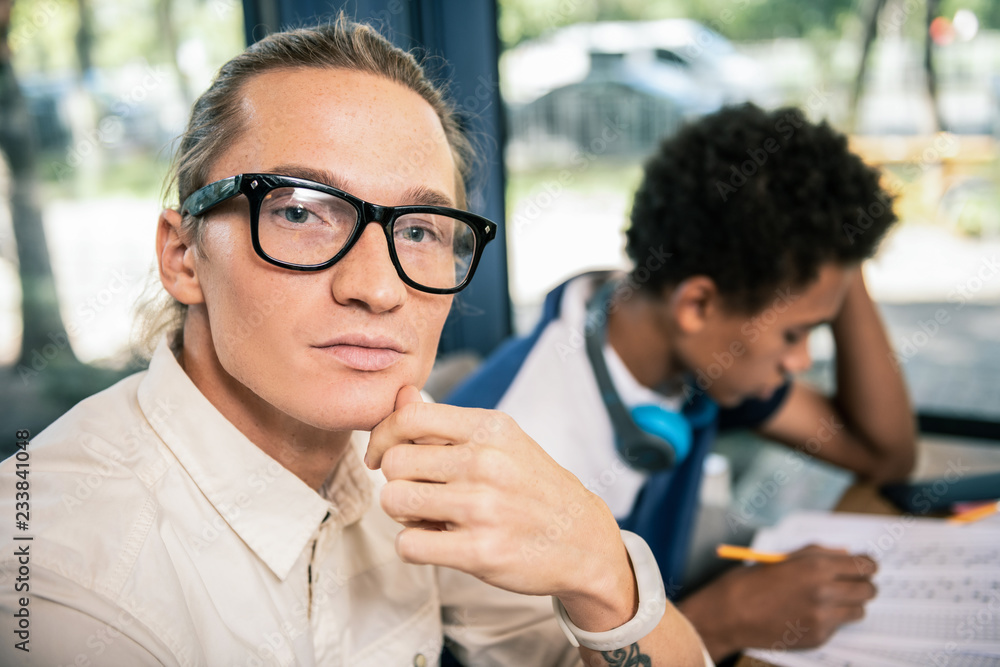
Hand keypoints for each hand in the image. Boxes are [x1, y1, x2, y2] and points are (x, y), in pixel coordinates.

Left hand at [366, 386, 637, 631]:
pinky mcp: (480, 551)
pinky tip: (438, 542)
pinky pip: (408, 545)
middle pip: (396, 463)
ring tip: (430, 518)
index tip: (382, 456)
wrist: (584, 540)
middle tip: (421, 494)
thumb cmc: (535, 488)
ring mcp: (483, 507)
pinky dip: (414, 546)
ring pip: (394, 501)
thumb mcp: (501, 442)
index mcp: (490, 428)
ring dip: (404, 514)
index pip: (409, 417)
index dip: (382, 436)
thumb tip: (401, 394)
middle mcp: (486, 462)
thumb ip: (445, 423)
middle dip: (398, 481)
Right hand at [678, 545, 876, 660]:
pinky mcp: (818, 637)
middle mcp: (825, 592)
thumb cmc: (751, 581)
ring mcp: (823, 618)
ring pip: (859, 610)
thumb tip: (844, 555)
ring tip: (829, 599)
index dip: (868, 564)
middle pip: (868, 590)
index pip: (864, 565)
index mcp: (816, 566)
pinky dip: (829, 619)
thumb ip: (817, 555)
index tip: (865, 565)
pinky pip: (838, 626)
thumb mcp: (785, 558)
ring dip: (849, 603)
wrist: (729, 614)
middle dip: (863, 584)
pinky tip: (807, 613)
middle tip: (851, 582)